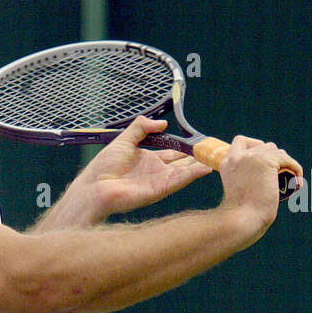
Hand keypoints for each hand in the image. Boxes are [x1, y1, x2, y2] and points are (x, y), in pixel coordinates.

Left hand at [78, 116, 212, 217]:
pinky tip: (206, 167)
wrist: (95, 187)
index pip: (173, 151)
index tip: (201, 142)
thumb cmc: (103, 167)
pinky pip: (180, 180)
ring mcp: (159, 181)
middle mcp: (157, 170)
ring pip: (185, 171)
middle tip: (214, 149)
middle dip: (198, 156)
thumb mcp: (124, 139)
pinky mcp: (159, 190)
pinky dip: (194, 174)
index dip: (186, 147)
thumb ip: (141, 127)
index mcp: (149, 158)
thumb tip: (162, 122)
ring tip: (217, 157)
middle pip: (183, 162)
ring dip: (200, 164)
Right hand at [216, 135, 303, 230]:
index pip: (241, 141)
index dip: (255, 146)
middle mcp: (237, 157)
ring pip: (277, 151)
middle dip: (275, 159)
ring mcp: (251, 157)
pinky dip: (296, 169)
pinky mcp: (266, 161)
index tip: (264, 163)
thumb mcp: (240, 192)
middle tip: (281, 177)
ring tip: (290, 182)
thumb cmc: (242, 216)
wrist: (242, 220)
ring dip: (286, 164)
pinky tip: (297, 183)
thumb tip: (265, 180)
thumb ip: (246, 180)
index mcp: (227, 164)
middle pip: (264, 146)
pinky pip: (287, 160)